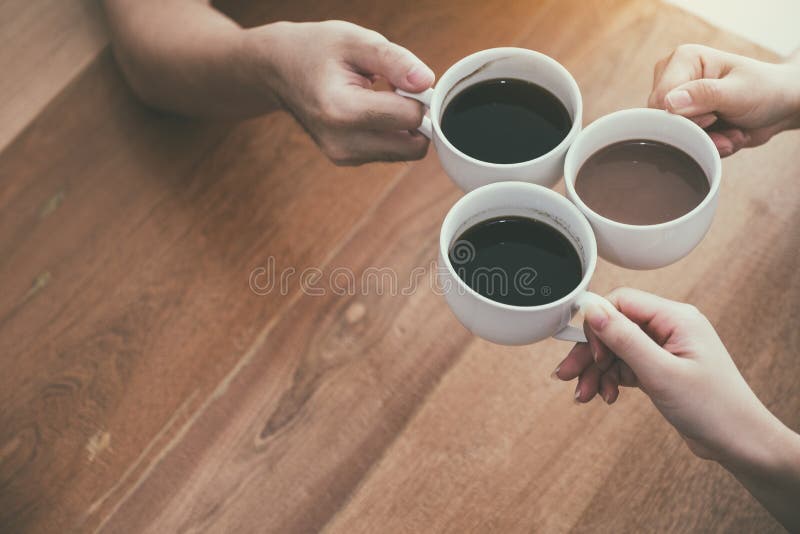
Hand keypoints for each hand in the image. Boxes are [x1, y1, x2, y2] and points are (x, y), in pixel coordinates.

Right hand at [246, 20, 433, 164]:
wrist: (277, 70)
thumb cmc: (315, 49)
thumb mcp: (355, 40)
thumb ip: (394, 60)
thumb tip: (427, 82)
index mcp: (342, 111)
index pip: (410, 117)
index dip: (419, 95)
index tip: (404, 77)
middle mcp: (342, 142)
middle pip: (412, 147)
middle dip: (416, 117)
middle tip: (396, 89)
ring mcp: (343, 156)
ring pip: (404, 153)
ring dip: (403, 127)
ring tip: (378, 96)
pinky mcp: (346, 160)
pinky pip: (389, 153)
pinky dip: (390, 133)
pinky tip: (370, 110)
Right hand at [552, 288, 792, 466]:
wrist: (741, 443)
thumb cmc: (714, 408)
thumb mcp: (660, 372)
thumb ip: (624, 338)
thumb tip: (592, 309)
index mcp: (676, 318)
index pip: (622, 302)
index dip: (598, 324)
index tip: (588, 351)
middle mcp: (670, 328)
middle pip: (614, 328)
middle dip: (589, 353)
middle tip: (568, 374)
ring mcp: (665, 349)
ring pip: (616, 350)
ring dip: (596, 371)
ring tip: (584, 394)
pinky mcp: (661, 368)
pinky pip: (625, 365)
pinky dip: (611, 380)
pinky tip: (607, 396)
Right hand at [648, 44, 799, 156]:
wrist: (781, 106)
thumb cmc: (766, 89)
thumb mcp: (739, 91)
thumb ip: (704, 95)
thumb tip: (668, 103)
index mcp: (683, 59)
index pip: (660, 99)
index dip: (683, 117)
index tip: (713, 118)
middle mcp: (674, 78)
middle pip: (664, 119)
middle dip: (698, 133)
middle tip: (727, 132)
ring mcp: (677, 100)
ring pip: (673, 135)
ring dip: (707, 142)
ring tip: (732, 134)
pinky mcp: (684, 118)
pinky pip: (683, 142)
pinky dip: (708, 146)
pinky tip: (727, 136)